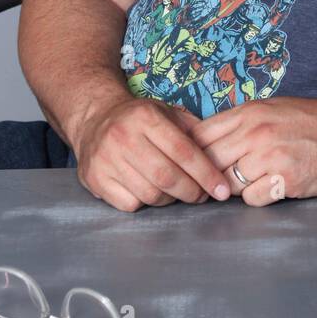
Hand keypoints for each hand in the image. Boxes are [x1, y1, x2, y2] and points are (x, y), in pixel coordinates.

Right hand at [73, 95, 232, 211]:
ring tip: (176, 192)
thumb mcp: (166, 113)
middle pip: (167, 176)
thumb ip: (193, 131)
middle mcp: (123, 136)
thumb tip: (221, 156)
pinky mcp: (94, 178)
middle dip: (191, 192)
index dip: (207, 174)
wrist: (94, 120)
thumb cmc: (139, 120)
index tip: (222, 190)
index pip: (184, 151)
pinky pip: (130, 204)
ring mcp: (106, 159)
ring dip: (170, 199)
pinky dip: (145, 203)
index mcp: (146, 117)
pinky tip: (149, 191)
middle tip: (202, 196)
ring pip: (149, 194)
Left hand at [189, 96, 316, 204]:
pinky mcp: (287, 180)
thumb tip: (205, 140)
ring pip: (228, 184)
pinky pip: (252, 199)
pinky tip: (275, 187)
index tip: (193, 166)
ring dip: (236, 188)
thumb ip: (240, 123)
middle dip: (210, 176)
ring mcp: (271, 156)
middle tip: (217, 184)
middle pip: (208, 162)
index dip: (191, 154)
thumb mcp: (274, 109)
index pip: (198, 135)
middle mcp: (256, 132)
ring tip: (257, 180)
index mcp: (249, 112)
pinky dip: (259, 198)